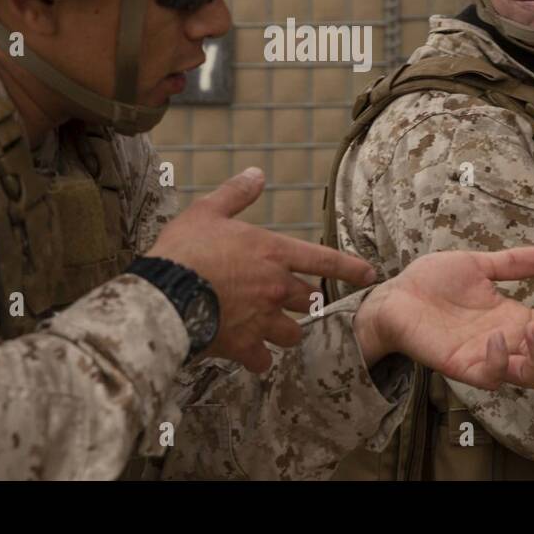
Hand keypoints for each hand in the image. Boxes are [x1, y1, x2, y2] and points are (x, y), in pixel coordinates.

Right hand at [151, 167, 376, 372]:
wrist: (164, 293)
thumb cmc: (185, 248)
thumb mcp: (208, 210)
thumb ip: (236, 194)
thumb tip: (256, 173)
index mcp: (273, 252)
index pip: (324, 260)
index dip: (350, 268)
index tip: (369, 274)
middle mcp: (275, 287)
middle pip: (308, 300)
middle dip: (304, 301)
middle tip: (289, 300)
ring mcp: (262, 319)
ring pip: (293, 334)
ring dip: (285, 332)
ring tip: (271, 329)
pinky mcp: (243, 345)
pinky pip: (263, 360)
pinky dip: (258, 359)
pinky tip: (248, 354)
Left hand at [352, 246, 533, 390]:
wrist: (393, 295)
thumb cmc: (431, 282)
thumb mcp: (476, 265)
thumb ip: (511, 264)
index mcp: (514, 319)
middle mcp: (506, 341)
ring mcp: (486, 357)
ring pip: (530, 376)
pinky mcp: (463, 366)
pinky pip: (492, 378)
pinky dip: (500, 362)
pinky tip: (496, 336)